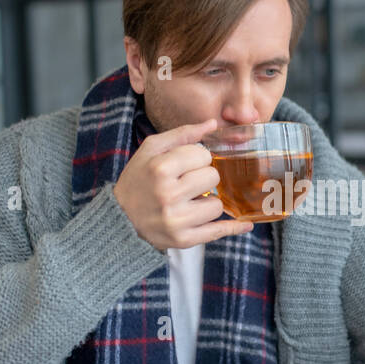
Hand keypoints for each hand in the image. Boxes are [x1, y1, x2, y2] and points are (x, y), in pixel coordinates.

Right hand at [112, 117, 253, 249]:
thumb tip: (213, 124)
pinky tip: (244, 225)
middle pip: (213, 178)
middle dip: (205, 178)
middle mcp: (168, 194)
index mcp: (160, 168)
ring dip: (209, 201)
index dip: (198, 158)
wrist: (119, 218)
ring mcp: (176, 220)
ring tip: (192, 201)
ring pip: (218, 204)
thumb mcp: (151, 149)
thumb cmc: (137, 180)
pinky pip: (217, 231)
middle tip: (189, 183)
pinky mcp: (182, 239)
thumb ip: (182, 134)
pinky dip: (233, 228)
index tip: (186, 165)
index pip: (203, 155)